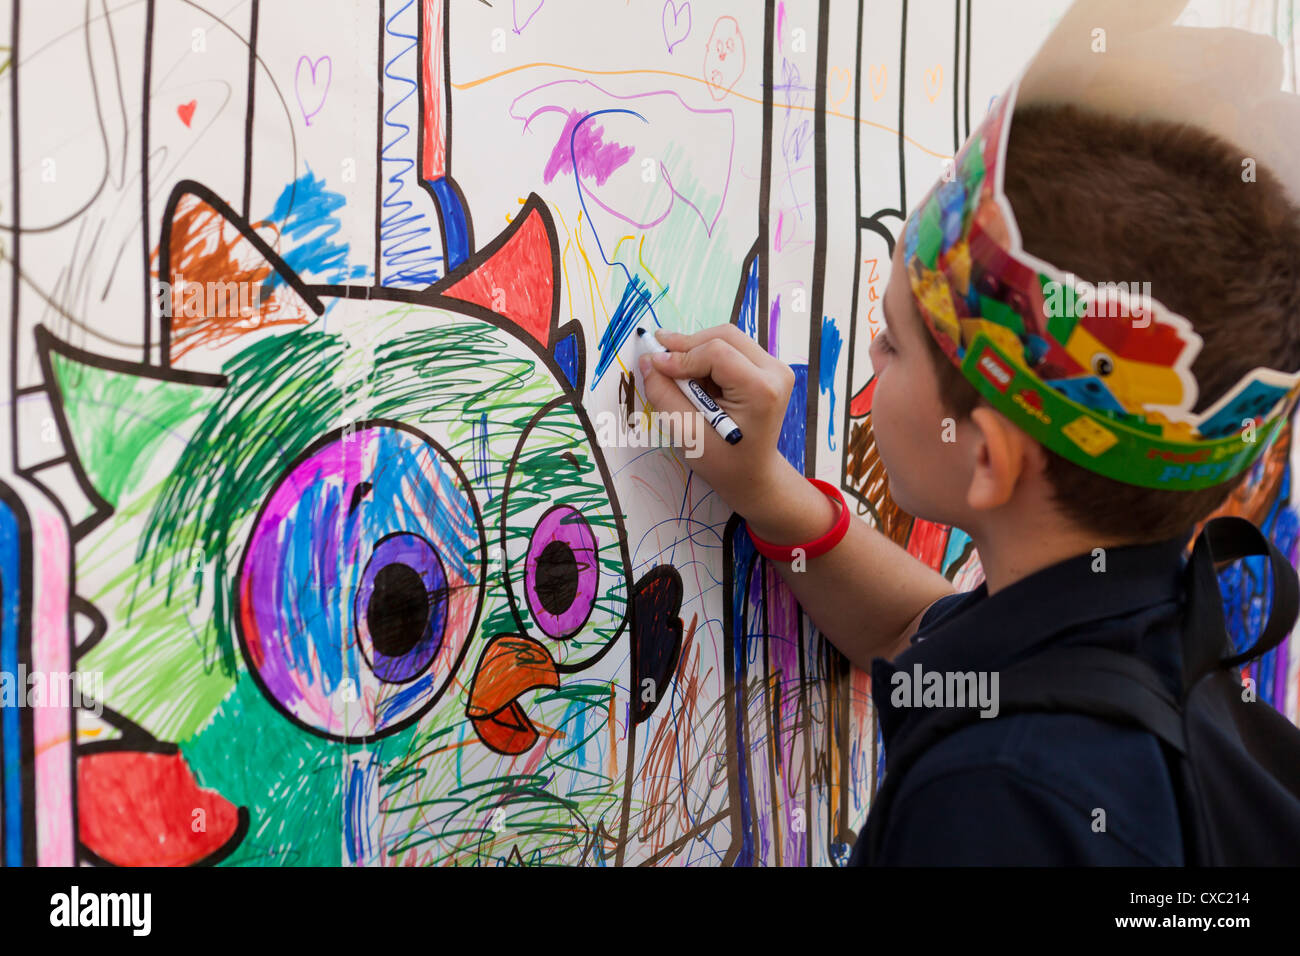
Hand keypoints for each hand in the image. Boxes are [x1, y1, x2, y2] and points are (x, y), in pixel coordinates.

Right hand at [637, 325, 806, 524]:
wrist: (753, 475)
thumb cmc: (724, 463)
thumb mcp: (689, 435)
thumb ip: (665, 395)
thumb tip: (647, 361)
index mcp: (762, 390)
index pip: (717, 353)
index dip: (681, 355)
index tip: (654, 365)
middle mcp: (776, 372)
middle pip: (724, 336)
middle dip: (687, 345)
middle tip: (657, 356)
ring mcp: (775, 368)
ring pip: (727, 338)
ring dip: (696, 350)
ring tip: (674, 371)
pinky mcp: (767, 368)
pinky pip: (731, 348)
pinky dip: (707, 357)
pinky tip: (694, 376)